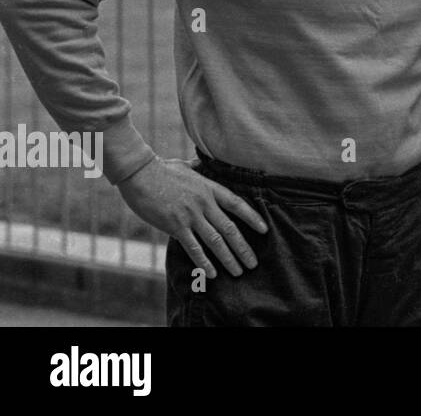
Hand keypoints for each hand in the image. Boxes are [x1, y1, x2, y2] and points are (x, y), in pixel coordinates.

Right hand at [118, 156, 267, 277]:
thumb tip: (200, 164)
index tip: (264, 229)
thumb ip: (197, 169)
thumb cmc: (161, 169)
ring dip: (228, 258)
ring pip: (215, 240)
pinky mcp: (175, 226)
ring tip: (238, 272)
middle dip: (243, 248)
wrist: (140, 173)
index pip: (237, 204)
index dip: (252, 217)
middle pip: (230, 228)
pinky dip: (204, 262)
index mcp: (210, 188)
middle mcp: (204, 203)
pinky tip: (212, 273)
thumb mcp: (185, 166)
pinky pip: (193, 247)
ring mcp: (190, 215)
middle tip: (253, 263)